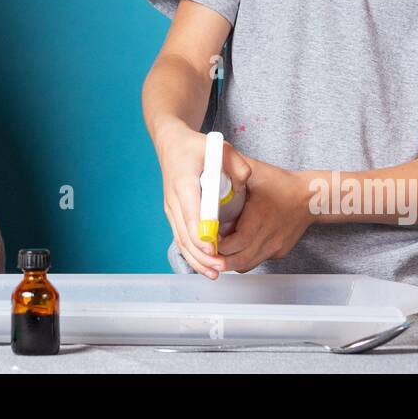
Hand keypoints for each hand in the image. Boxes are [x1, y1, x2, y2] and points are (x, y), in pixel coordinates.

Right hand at [154, 120, 251, 278]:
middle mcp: (174, 200)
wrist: (171, 144)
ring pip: (181, 240)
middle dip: (202, 256)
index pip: (191, 214)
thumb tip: (246, 179)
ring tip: (215, 274)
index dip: (201, 234)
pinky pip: (181, 237)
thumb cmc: (195, 147)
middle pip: (185, 234)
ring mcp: (171, 209)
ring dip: (196, 260)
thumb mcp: (217, 146)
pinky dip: (192, 254)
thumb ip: (235, 162)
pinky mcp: (173, 214)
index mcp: (184, 184)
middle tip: (221, 269)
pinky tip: (205, 266)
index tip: (213, 249)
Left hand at [215, 157, 312, 272]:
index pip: (236, 241)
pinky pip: (256, 261)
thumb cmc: (281, 183)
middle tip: (204, 251)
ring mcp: (275, 247)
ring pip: (246, 265)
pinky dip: (241, 258)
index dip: (218, 244)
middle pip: (239, 260)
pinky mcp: (279, 252)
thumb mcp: (255, 170)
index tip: (206, 238)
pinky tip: (233, 249)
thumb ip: (232, 167)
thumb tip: (210, 164)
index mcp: (261, 216)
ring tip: (215, 253)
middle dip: (219, 259)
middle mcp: (269, 236)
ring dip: (229, 262)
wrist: (310, 197)